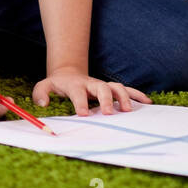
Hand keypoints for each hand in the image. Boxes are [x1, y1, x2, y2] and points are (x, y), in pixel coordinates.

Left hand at [32, 65, 150, 115]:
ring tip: (128, 110)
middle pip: (101, 88)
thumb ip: (41, 93)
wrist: (69, 74)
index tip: (84, 114)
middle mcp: (91, 84)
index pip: (78, 93)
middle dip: (106, 99)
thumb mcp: (45, 86)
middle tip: (108, 113)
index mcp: (75, 85)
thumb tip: (43, 104)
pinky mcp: (111, 89)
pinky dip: (137, 95)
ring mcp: (103, 85)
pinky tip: (146, 103)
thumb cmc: (58, 84)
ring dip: (124, 97)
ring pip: (116, 87)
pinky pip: (126, 90)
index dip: (80, 102)